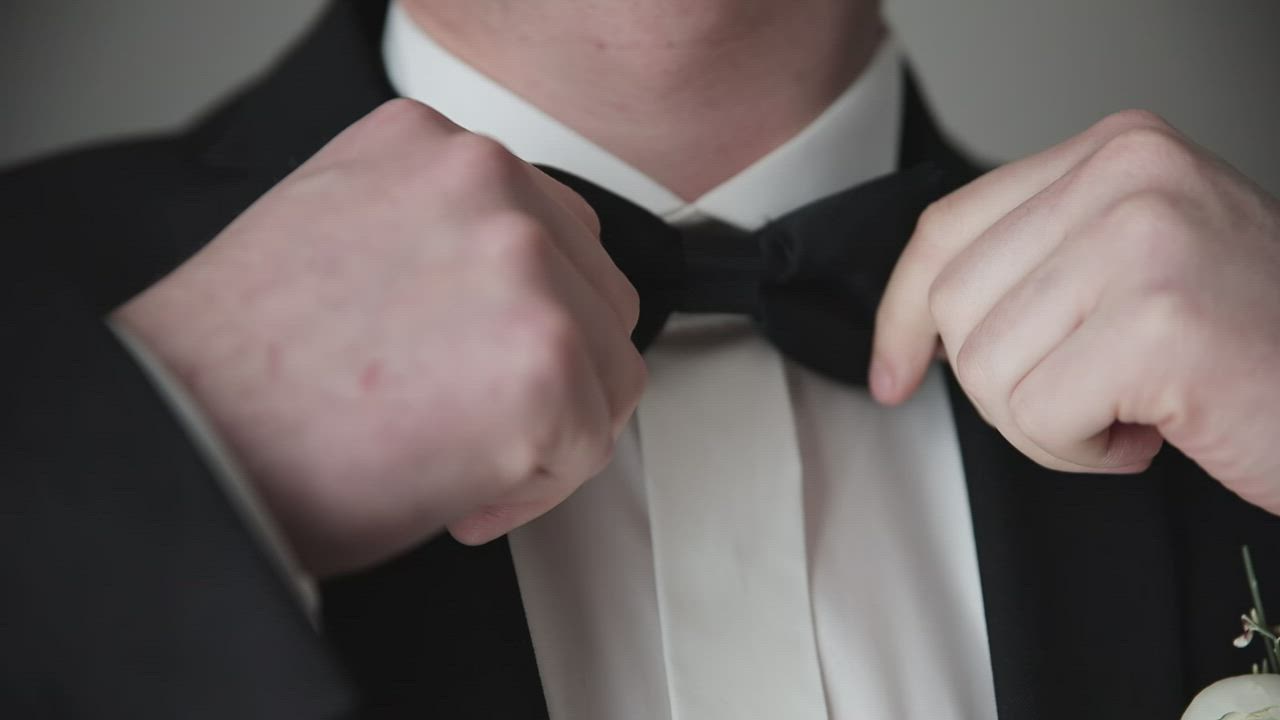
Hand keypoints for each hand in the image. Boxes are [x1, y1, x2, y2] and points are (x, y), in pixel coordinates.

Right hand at [114, 99, 645, 574]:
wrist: (185, 442)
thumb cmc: (241, 371)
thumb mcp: (342, 238)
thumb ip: (435, 237)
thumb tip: (507, 299)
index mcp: (430, 145)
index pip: (549, 230)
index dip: (523, 317)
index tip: (485, 361)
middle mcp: (484, 183)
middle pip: (594, 292)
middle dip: (550, 369)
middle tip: (480, 419)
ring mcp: (521, 262)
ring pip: (607, 366)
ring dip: (549, 425)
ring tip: (462, 455)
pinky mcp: (543, 356)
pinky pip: (588, 442)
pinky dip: (535, 486)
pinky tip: (459, 492)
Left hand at [871, 110, 1279, 512]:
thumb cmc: (1254, 346)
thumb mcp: (1136, 268)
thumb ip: (1042, 262)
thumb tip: (920, 321)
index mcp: (1115, 150)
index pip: (947, 228)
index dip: (904, 312)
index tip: (894, 372)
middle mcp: (1127, 173)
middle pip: (958, 307)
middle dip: (1006, 382)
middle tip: (1094, 393)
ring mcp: (1144, 239)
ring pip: (987, 367)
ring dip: (1049, 422)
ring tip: (1134, 407)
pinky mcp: (1159, 320)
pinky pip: (1037, 415)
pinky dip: (1082, 450)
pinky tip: (1154, 430)